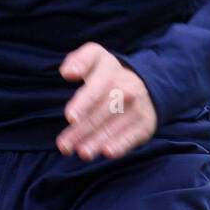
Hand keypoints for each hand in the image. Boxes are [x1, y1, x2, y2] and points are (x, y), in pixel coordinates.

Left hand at [56, 42, 156, 160]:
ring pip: (112, 128)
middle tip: (64, 146)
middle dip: (80, 131)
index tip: (70, 117)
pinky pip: (131, 137)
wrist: (145, 83)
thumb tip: (67, 72)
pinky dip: (120, 145)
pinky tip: (107, 152)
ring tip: (82, 153)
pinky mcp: (145, 126)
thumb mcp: (96, 56)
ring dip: (96, 142)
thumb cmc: (108, 72)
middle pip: (98, 115)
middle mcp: (125, 91)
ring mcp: (136, 109)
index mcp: (109, 72)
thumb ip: (79, 60)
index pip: (93, 92)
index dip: (82, 105)